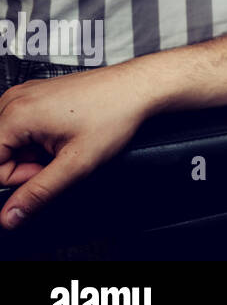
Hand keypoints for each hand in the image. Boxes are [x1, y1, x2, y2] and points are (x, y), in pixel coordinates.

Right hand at [0, 64, 157, 228]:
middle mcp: (13, 100)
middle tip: (59, 156)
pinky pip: (21, 128)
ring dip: (32, 153)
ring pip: (9, 143)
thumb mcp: (76, 163)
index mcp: (15, 115)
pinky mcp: (35, 96)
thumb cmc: (114, 113)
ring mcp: (24, 96)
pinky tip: (62, 134)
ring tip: (64, 143)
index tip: (48, 170)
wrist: (136, 87)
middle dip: (25, 165)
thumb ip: (38, 193)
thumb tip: (10, 217)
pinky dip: (37, 139)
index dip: (20, 177)